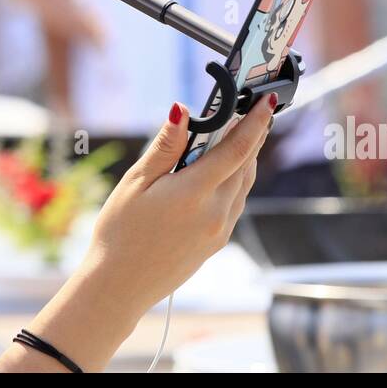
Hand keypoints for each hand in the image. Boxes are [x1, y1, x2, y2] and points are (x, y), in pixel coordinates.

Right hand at [84, 94, 273, 313]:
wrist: (119, 285)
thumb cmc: (120, 232)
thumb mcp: (136, 182)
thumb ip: (166, 146)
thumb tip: (182, 110)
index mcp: (195, 193)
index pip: (237, 149)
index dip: (255, 122)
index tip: (267, 102)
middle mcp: (215, 213)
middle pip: (246, 165)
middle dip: (253, 135)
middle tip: (255, 111)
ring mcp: (219, 230)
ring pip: (244, 185)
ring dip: (246, 158)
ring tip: (241, 135)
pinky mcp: (217, 243)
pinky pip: (236, 203)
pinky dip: (237, 180)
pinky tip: (224, 172)